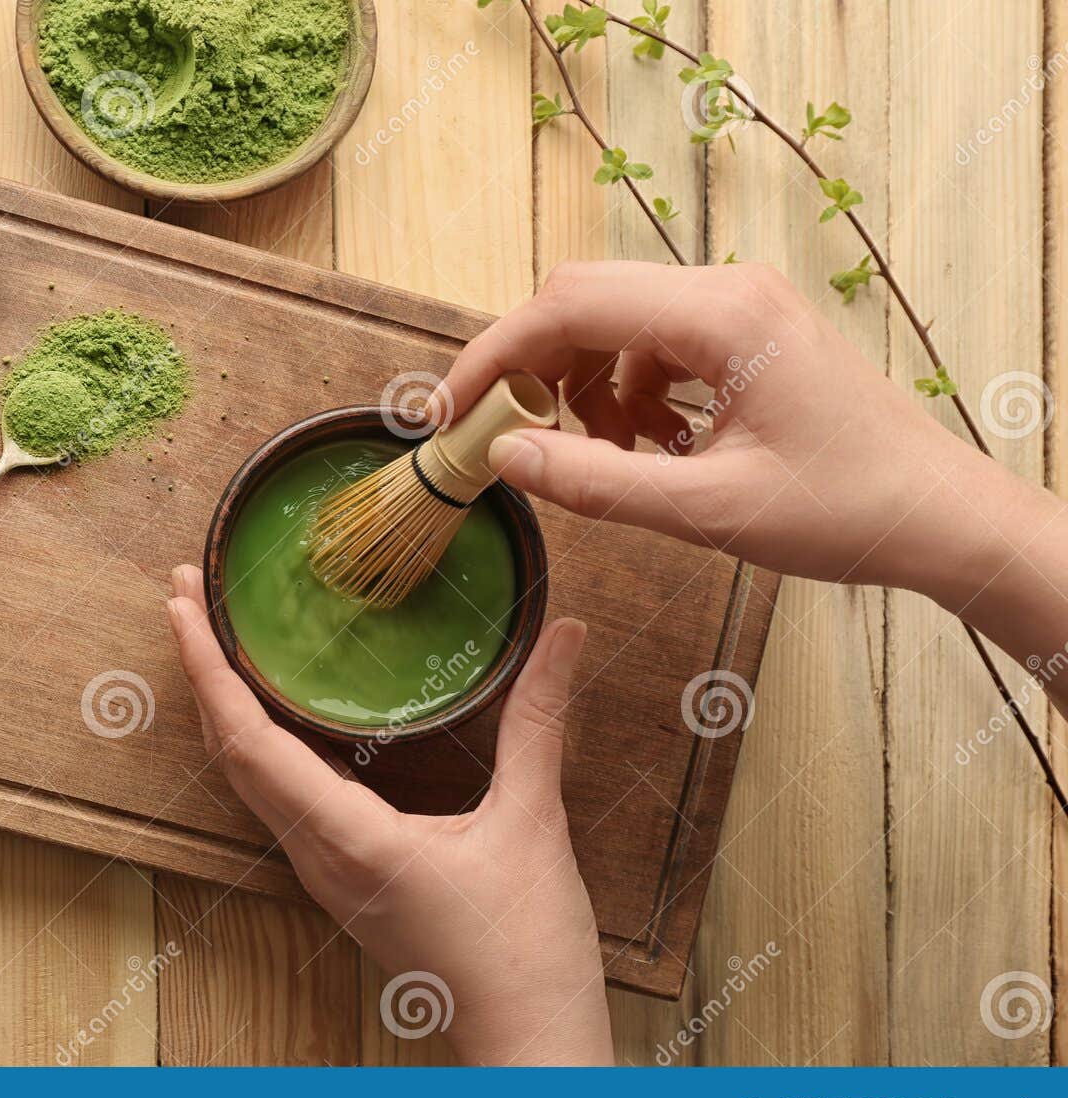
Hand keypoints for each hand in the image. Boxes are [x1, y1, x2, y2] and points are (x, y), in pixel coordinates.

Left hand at [165, 565, 612, 1065]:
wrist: (526, 1042)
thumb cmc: (525, 950)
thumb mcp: (533, 823)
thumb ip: (540, 722)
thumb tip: (564, 633)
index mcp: (349, 840)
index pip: (249, 742)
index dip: (208, 668)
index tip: (182, 605)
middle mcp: (319, 856)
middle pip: (230, 754)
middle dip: (200, 670)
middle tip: (185, 595)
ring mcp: (325, 872)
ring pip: (247, 780)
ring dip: (222, 706)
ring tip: (212, 638)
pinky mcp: (343, 878)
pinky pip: (278, 799)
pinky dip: (256, 743)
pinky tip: (271, 711)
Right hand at [436, 259, 1043, 606]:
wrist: (939, 517)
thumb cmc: (844, 512)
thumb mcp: (708, 511)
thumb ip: (596, 483)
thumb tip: (505, 459)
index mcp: (721, 316)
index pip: (569, 306)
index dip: (494, 356)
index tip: (448, 412)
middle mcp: (728, 290)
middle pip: (586, 301)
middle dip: (533, 369)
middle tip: (505, 437)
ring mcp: (740, 307)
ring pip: (617, 324)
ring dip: (585, 388)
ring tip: (604, 458)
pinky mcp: (748, 334)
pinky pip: (655, 346)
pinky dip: (628, 395)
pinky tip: (651, 450)